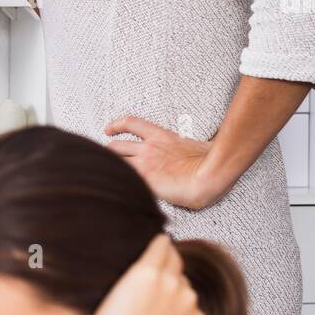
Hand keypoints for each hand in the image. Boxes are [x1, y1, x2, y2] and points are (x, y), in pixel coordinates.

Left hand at [104, 115, 227, 209]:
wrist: (210, 173)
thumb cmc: (209, 162)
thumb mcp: (193, 147)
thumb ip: (182, 149)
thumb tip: (185, 155)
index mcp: (161, 136)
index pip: (131, 123)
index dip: (116, 125)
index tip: (108, 130)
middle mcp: (149, 148)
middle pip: (116, 146)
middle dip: (107, 153)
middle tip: (104, 159)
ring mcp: (144, 164)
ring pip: (115, 162)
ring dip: (107, 168)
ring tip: (104, 176)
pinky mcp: (144, 180)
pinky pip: (124, 180)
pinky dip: (118, 183)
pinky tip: (115, 190)